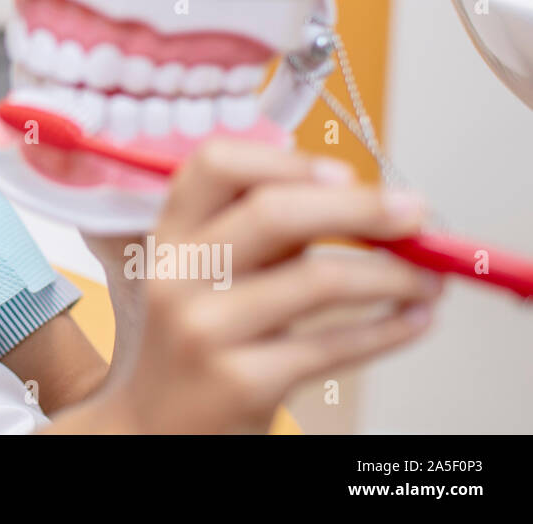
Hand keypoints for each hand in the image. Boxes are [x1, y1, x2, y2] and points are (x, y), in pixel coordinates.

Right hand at [81, 139, 443, 432]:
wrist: (158, 426)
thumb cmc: (200, 338)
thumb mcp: (208, 274)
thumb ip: (262, 234)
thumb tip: (364, 203)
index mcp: (171, 234)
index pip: (215, 165)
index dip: (285, 161)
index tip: (344, 173)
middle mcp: (179, 274)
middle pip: (276, 213)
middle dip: (362, 208)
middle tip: (416, 213)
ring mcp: (204, 329)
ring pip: (317, 280)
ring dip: (392, 276)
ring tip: (427, 279)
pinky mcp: (240, 381)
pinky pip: (333, 346)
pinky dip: (388, 330)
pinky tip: (413, 321)